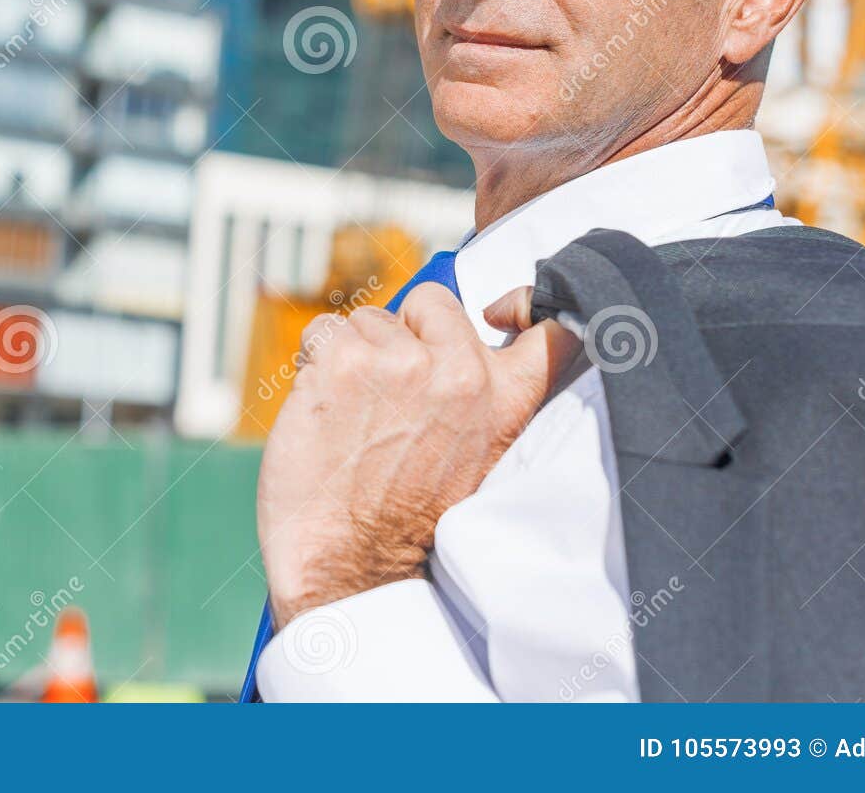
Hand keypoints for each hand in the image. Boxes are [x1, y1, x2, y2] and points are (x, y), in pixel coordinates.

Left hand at [256, 282, 580, 626]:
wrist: (348, 564)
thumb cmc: (404, 519)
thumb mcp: (478, 461)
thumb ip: (480, 398)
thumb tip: (470, 335)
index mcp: (504, 400)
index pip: (550, 331)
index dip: (525, 305)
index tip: (500, 313)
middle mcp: (460, 373)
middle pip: (432, 301)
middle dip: (407, 332)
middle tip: (393, 393)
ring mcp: (399, 363)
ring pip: (369, 319)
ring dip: (355, 354)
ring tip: (355, 415)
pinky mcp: (342, 362)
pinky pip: (323, 331)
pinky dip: (314, 362)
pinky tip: (323, 408)